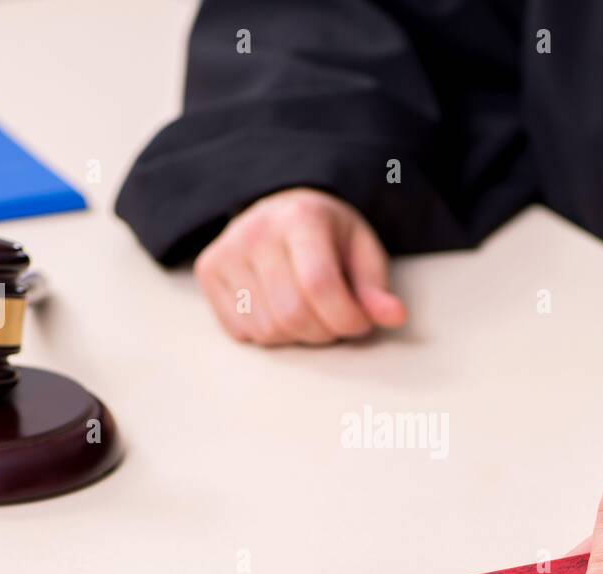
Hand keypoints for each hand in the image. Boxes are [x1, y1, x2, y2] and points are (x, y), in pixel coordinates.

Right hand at [194, 188, 406, 345]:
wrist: (278, 209)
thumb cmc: (327, 235)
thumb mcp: (360, 251)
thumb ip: (375, 287)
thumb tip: (394, 317)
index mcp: (300, 218)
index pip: (320, 285)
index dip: (346, 318)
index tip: (359, 323)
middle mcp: (255, 231)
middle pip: (292, 314)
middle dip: (324, 332)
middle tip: (335, 320)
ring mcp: (226, 252)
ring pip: (268, 330)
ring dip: (297, 336)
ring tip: (307, 311)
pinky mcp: (208, 273)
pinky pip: (243, 332)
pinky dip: (269, 335)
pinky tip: (278, 309)